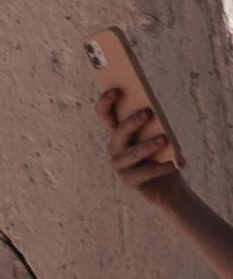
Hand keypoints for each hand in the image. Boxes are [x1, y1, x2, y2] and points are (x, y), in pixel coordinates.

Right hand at [106, 82, 185, 196]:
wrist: (169, 189)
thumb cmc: (162, 156)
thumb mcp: (157, 137)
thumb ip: (153, 125)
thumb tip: (153, 111)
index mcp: (117, 132)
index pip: (104, 113)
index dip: (107, 100)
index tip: (118, 89)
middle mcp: (114, 147)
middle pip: (120, 131)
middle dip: (133, 120)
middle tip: (148, 112)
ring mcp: (120, 166)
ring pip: (133, 153)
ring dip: (149, 145)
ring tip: (164, 138)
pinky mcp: (129, 181)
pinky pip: (146, 172)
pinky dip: (161, 167)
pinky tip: (174, 165)